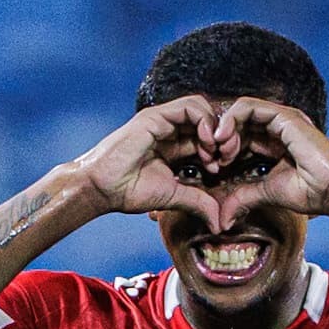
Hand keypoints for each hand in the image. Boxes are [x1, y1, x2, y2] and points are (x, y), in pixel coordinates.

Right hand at [76, 97, 229, 227]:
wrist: (102, 188)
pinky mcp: (156, 116)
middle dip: (222, 138)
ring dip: (215, 128)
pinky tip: (206, 143)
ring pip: (201, 108)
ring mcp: (163, 120)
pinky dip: (204, 121)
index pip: (206, 137)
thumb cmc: (129, 192)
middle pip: (207, 120)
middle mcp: (170, 129)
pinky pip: (189, 106)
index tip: (222, 171)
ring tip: (214, 153)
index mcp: (174, 146)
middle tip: (225, 160)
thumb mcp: (174, 196)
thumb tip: (219, 222)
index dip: (220, 150)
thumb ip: (198, 202)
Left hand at [197, 95, 328, 226]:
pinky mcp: (283, 115)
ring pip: (240, 111)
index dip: (224, 149)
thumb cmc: (310, 192)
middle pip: (238, 122)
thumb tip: (223, 218)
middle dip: (221, 139)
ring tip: (218, 149)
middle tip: (214, 159)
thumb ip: (244, 197)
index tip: (216, 168)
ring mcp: (280, 118)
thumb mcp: (266, 193)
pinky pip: (248, 107)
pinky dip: (232, 119)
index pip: (241, 135)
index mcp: (274, 141)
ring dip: (224, 129)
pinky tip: (224, 139)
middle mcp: (277, 126)